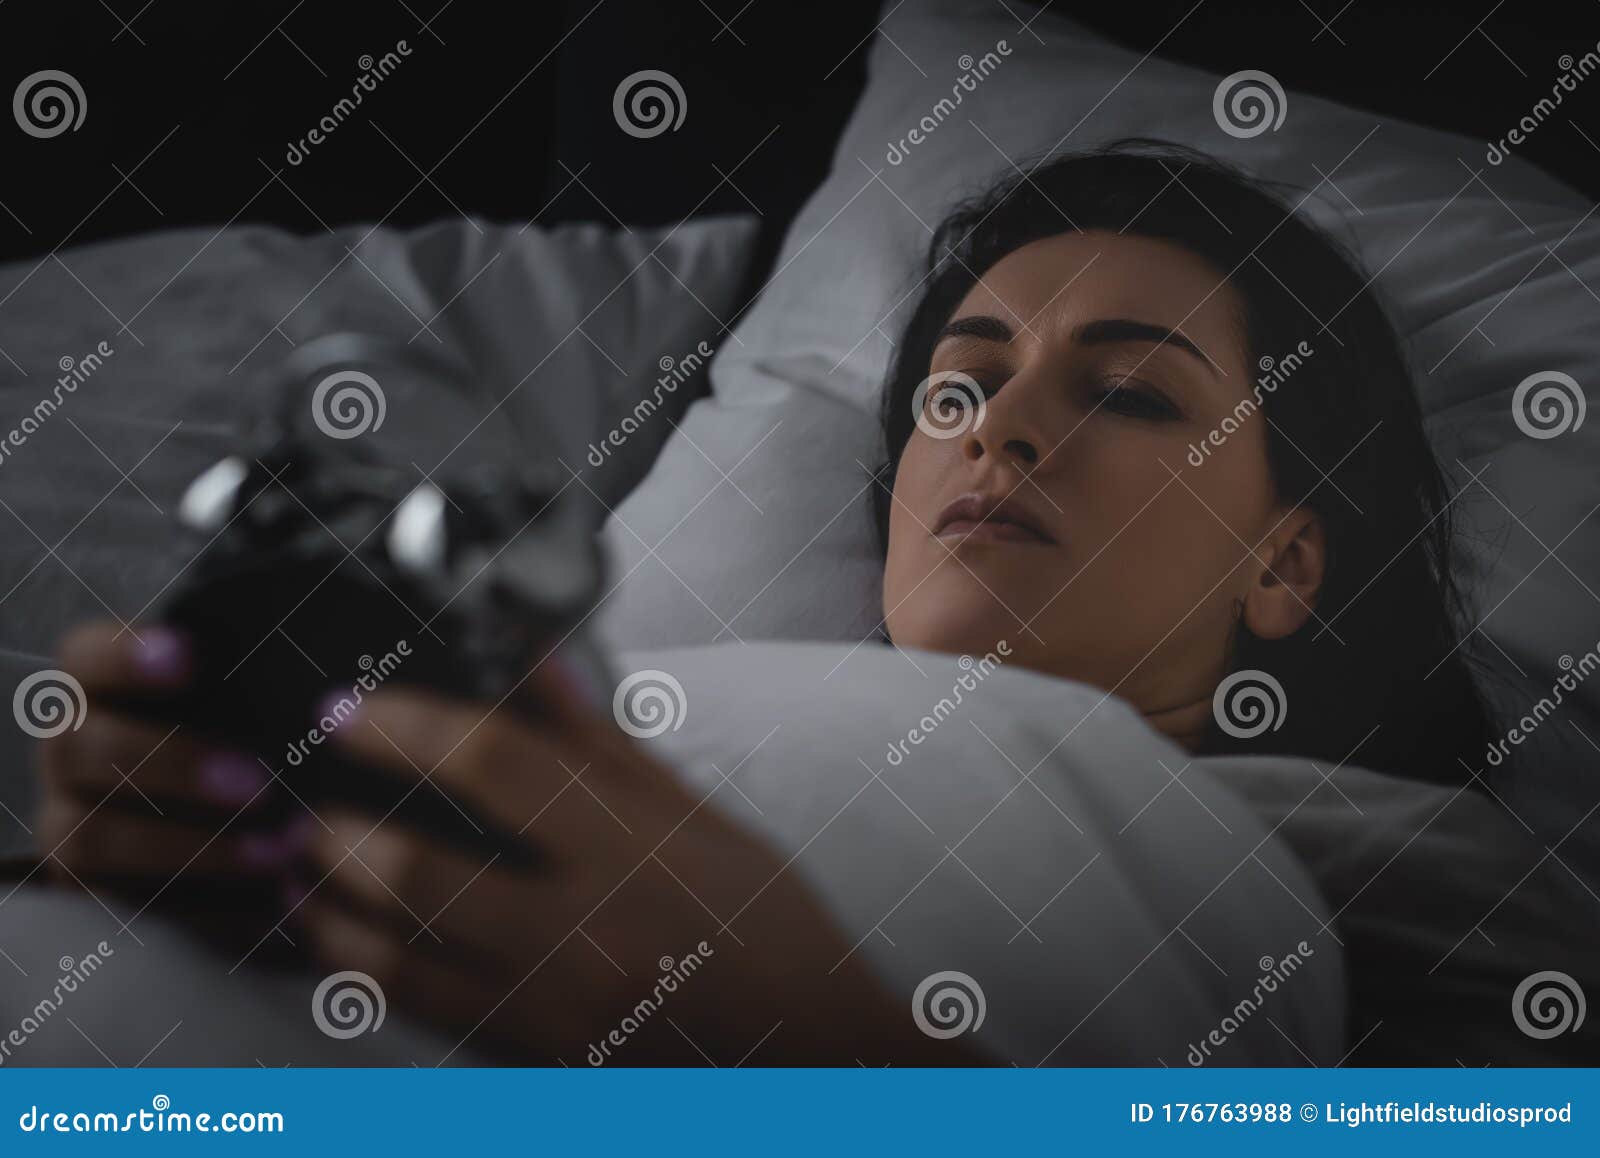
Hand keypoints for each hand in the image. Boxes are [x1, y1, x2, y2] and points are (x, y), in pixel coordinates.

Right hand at [37, 622, 310, 918]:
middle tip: (257, 785)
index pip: (85, 658)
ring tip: (274, 853)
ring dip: (188, 846)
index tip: (190, 656)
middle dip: (174, 765)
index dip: (125, 656)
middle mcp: (69, 752)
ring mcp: (68, 823)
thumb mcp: (253, 702)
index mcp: (98, 689)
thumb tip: (327, 677)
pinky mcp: (89, 892)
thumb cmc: (252, 736)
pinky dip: (197, 906)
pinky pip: (123, 906)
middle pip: (83, 749)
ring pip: (94, 835)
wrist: (245, 823)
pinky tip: (264, 903)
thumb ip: (259, 680)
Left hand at [293, 661, 965, 1064]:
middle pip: (421, 874)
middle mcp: (582, 930)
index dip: (410, 727)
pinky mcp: (531, 1058)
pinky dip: (364, 975)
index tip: (351, 710)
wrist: (808, 1063)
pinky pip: (422, 1016)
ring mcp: (549, 1006)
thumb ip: (608, 749)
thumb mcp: (706, 825)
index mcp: (630, 851)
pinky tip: (338, 942)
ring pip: (398, 962)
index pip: (499, 766)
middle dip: (338, 834)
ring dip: (326, 912)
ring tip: (293, 870)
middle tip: (298, 800)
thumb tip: (536, 665)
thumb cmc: (770, 932)